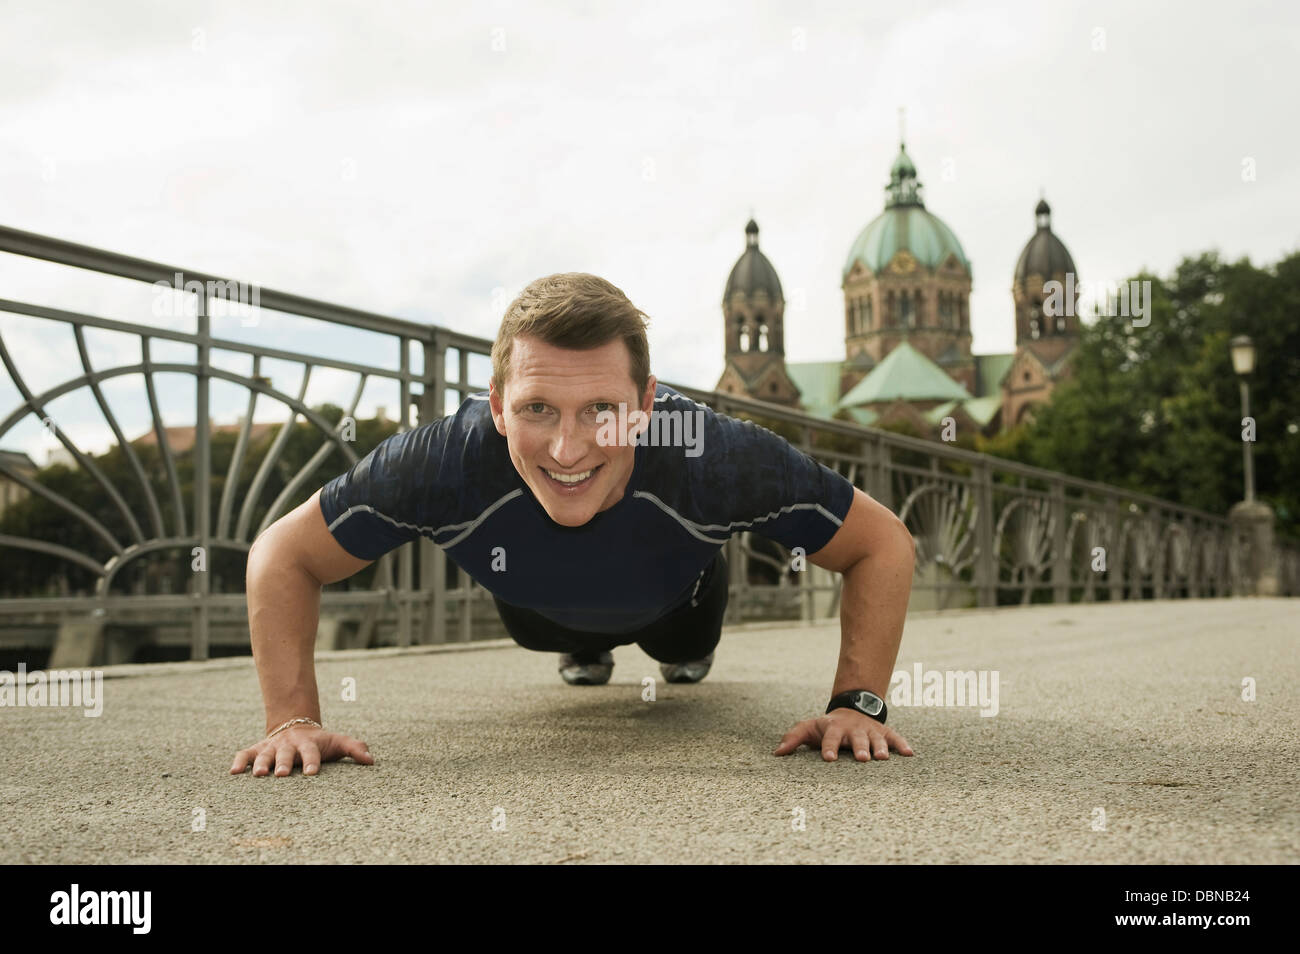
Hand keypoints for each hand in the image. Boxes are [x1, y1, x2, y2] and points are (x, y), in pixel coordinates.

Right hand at [230, 725, 374, 776]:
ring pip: (264, 754)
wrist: (297, 726)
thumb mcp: (338, 742)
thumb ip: (355, 748)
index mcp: (309, 744)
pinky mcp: (256, 750)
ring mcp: (271, 747)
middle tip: (283, 774)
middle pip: (286, 754)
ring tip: (258, 775)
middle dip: (284, 763)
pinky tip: (233, 773)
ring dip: (260, 764)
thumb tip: (371, 760)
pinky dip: (238, 761)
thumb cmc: (321, 742)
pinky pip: (244, 754)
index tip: (313, 773)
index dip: (313, 762)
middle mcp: (288, 745)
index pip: (312, 752)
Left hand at [773, 708, 914, 760]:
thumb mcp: (809, 728)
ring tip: (883, 758)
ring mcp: (870, 731)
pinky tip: (909, 754)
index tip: (829, 759)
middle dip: (859, 748)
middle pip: (857, 739)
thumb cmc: (827, 726)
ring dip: (880, 747)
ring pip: (877, 739)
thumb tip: (777, 753)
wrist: (851, 708)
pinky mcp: (884, 733)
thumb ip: (794, 737)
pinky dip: (902, 744)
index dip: (829, 747)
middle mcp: (854, 730)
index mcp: (834, 729)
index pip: (830, 738)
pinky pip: (895, 738)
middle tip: (861, 758)